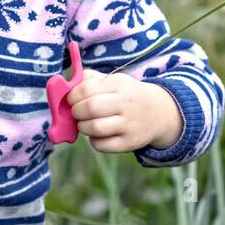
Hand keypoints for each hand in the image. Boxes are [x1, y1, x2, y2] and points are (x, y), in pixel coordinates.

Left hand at [66, 69, 183, 152]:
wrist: (159, 113)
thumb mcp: (114, 81)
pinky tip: (97, 135)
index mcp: (118, 85)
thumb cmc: (127, 96)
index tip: (71, 100)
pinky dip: (93, 141)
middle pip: (90, 108)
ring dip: (83, 127)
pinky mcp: (129, 143)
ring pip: (94, 128)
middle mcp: (125, 104)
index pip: (87, 89)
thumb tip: (64, 83)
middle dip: (76, 112)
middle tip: (76, 113)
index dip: (72, 96)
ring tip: (86, 123)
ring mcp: (128, 125)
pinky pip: (101, 145)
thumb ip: (90, 80)